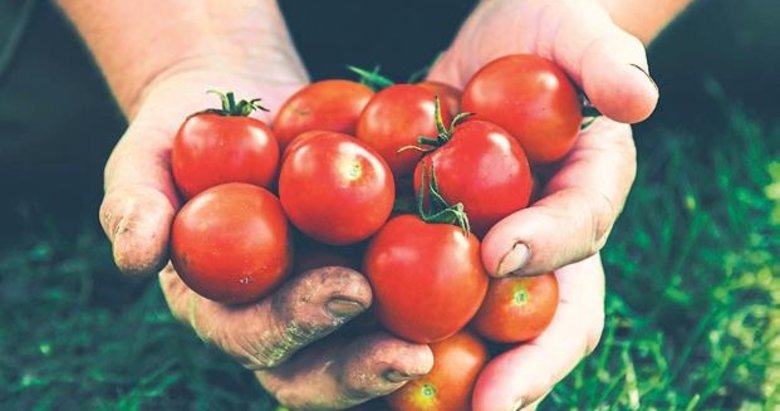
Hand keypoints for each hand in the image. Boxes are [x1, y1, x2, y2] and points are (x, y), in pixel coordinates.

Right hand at [94, 26, 432, 408]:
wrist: (240, 110)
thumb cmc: (183, 137)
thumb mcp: (146, 159)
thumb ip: (135, 205)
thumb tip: (134, 256)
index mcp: (224, 308)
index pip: (254, 336)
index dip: (296, 324)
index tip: (347, 291)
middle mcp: (279, 320)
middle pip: (316, 371)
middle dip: (362, 367)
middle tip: (414, 353)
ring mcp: (325, 303)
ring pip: (367, 351)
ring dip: (409, 355)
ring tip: (460, 339)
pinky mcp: (369, 275)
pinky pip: (406, 303)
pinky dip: (444, 309)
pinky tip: (486, 292)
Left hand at [427, 0, 645, 408]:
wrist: (493, 52)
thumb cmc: (542, 36)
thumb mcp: (575, 31)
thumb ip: (604, 58)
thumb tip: (638, 97)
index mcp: (585, 196)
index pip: (582, 231)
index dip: (550, 247)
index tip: (500, 252)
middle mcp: (545, 245)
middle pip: (546, 320)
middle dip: (522, 366)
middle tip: (487, 402)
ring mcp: (492, 259)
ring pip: (487, 335)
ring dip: (458, 379)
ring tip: (412, 408)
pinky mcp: (441, 258)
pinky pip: (425, 311)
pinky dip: (398, 341)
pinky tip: (359, 362)